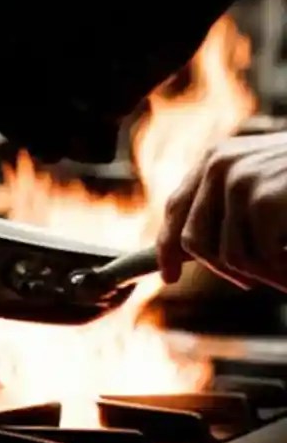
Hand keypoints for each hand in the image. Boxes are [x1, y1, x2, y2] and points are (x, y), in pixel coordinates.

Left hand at [157, 132, 286, 291]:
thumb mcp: (269, 187)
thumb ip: (232, 211)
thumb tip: (192, 251)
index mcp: (217, 159)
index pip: (177, 208)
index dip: (167, 247)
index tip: (169, 277)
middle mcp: (219, 165)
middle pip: (194, 242)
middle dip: (224, 270)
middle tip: (252, 284)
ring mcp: (237, 180)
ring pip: (227, 257)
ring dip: (263, 273)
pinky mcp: (260, 200)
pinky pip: (257, 259)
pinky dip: (282, 272)